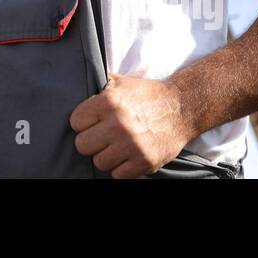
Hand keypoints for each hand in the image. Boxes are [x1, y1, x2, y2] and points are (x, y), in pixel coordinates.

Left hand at [68, 73, 192, 178]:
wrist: (182, 107)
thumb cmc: (147, 95)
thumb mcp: (121, 82)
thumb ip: (98, 88)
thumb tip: (76, 88)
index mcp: (108, 102)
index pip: (75, 122)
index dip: (83, 123)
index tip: (93, 123)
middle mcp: (117, 124)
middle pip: (82, 145)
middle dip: (91, 141)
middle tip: (103, 137)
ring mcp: (131, 145)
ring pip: (99, 162)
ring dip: (106, 156)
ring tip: (117, 146)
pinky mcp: (144, 161)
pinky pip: (117, 175)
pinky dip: (121, 168)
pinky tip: (127, 156)